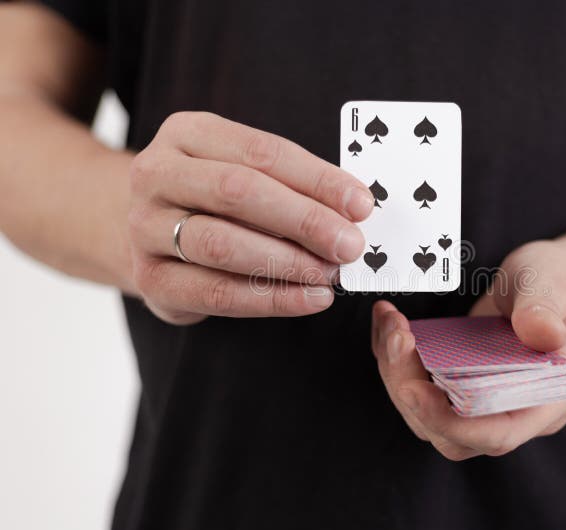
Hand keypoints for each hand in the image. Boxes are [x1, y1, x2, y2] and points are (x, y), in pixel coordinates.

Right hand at [128, 112, 373, 323]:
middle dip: (304, 220)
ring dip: (287, 262)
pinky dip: (270, 299)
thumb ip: (293, 184)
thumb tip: (355, 209)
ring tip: (330, 275)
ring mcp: (144, 226)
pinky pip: (216, 293)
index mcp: (187, 132)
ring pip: (221, 244)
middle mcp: (156, 173)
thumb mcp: (245, 172)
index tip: (361, 205)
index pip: (261, 151)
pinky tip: (309, 299)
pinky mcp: (150, 279)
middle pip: (237, 192)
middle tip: (349, 245)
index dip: (316, 179)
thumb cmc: (214, 200)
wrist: (149, 233)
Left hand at [371, 238, 565, 459]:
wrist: (561, 277)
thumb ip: (546, 308)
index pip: (499, 434)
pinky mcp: (462, 383)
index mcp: (552, 395)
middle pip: (452, 434)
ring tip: (390, 324)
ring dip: (398, 375)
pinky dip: (396, 360)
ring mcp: (488, 399)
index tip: (415, 390)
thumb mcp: (557, 283)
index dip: (452, 423)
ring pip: (428, 417)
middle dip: (412, 394)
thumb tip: (542, 333)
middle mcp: (518, 409)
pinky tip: (388, 322)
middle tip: (398, 338)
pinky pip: (422, 389)